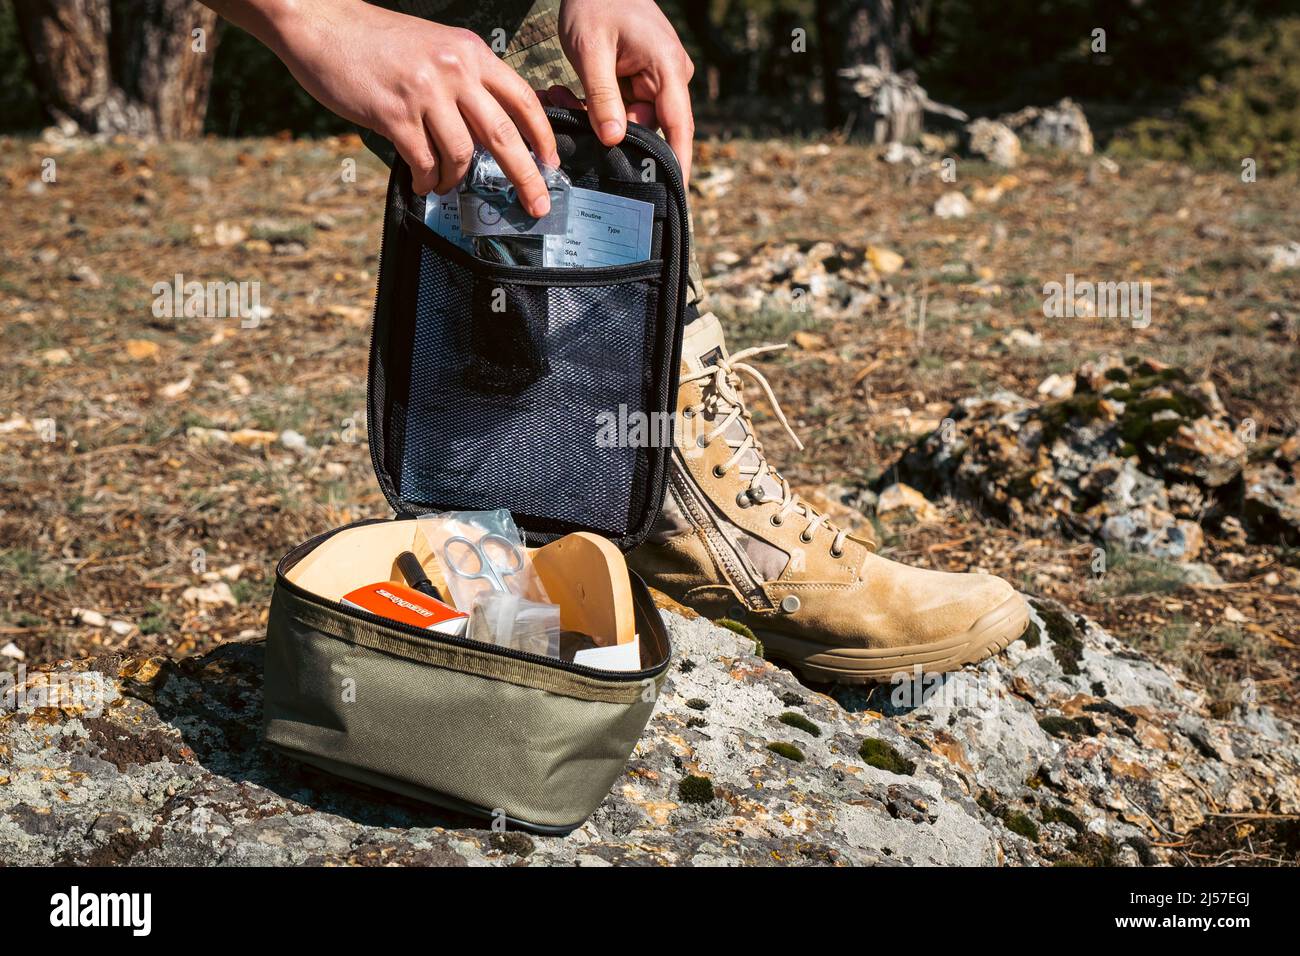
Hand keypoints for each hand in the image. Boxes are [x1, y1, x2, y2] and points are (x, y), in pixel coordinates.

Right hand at [214, 0, 559, 213]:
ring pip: (462, 154)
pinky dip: (428, 180)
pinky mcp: (394, 114)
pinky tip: (424, 182)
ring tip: (447, 185)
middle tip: (537, 203)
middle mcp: (454, 70)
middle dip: (527, 176)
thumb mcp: (436, 48)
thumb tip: (490, 131)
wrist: (323, 23)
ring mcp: (425, 92)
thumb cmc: (377, 41)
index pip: (523, 99)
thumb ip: (465, 82)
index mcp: (470, 53)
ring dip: (457, 179)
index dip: (543, 137)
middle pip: (504, 135)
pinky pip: (424, 162)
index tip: (552, 163)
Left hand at [557, 0, 695, 183]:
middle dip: (607, 130)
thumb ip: (602, 97)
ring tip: (561, 96)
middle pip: (645, 125)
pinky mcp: (642, 79)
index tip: (676, 195)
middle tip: (566, 114)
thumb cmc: (596, 2)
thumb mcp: (591, 50)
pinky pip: (621, 105)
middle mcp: (670, 77)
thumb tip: (614, 140)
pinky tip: (570, 93)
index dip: (677, 163)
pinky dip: (595, 104)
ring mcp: (657, 78)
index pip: (678, 127)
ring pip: (629, 118)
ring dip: (595, 116)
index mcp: (668, 68)